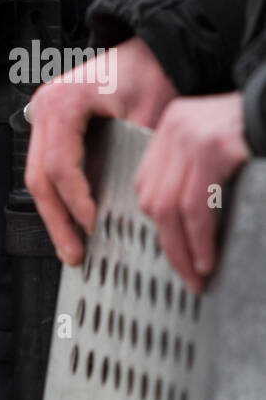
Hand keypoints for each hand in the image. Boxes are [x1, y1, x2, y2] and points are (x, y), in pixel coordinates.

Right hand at [25, 36, 177, 264]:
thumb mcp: (150, 110)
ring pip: (36, 177)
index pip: (60, 166)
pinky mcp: (50, 126)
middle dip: (56, 221)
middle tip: (74, 252)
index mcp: (62, 104)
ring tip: (70, 246)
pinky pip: (45, 167)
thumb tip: (133, 201)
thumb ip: (136, 153)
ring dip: (53, 214)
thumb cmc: (148, 69)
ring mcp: (42, 117)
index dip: (76, 201)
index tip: (94, 225)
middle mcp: (43, 109)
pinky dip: (57, 196)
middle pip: (38, 178)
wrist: (147, 45)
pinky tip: (70, 220)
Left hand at [134, 93, 249, 292]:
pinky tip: (207, 260)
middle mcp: (175, 126)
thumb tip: (174, 222)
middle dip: (167, 244)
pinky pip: (195, 206)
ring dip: (181, 250)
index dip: (156, 224)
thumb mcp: (218, 144)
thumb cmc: (262, 132)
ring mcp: (191, 136)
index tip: (172, 251)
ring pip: (168, 207)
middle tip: (186, 275)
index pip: (146, 184)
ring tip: (196, 275)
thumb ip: (192, 170)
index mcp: (173, 125)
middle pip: (153, 199)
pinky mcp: (213, 148)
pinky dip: (198, 239)